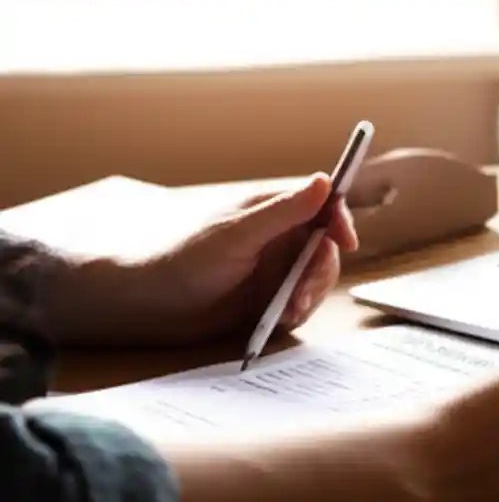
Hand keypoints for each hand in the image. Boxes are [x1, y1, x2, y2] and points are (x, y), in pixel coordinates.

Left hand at [47, 173, 357, 346]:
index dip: (339, 221)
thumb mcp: (237, 234)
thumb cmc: (184, 260)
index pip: (323, 207)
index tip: (346, 242)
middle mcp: (279, 238)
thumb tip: (324, 182)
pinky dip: (297, 314)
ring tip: (288, 311)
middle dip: (320, 272)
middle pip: (326, 248)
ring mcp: (275, 269)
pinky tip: (279, 320)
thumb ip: (284, 211)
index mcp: (273, 211)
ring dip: (310, 296)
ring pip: (316, 279)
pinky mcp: (269, 298)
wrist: (149, 305)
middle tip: (302, 293)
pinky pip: (300, 304)